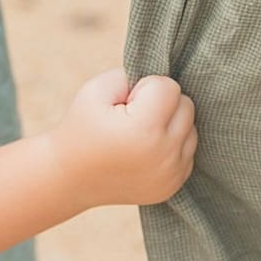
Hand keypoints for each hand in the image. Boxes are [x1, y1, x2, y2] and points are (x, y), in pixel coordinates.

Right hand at [49, 68, 196, 209]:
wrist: (68, 177)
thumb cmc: (81, 127)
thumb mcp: (97, 88)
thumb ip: (133, 74)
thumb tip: (164, 80)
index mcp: (144, 130)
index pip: (171, 87)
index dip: (145, 88)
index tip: (125, 103)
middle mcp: (163, 155)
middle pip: (187, 107)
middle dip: (162, 104)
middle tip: (131, 118)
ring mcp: (170, 175)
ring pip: (191, 130)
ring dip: (169, 125)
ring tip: (138, 135)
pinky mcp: (173, 186)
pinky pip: (187, 152)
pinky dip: (170, 146)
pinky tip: (144, 150)